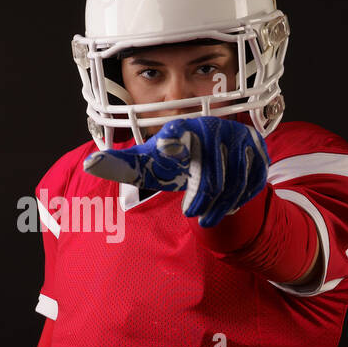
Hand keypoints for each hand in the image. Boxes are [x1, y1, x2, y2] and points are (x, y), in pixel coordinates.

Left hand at [82, 116, 268, 226]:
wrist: (210, 155)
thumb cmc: (172, 162)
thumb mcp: (146, 165)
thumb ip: (120, 164)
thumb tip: (90, 165)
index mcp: (181, 128)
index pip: (175, 135)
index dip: (171, 142)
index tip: (166, 148)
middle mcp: (212, 127)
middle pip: (210, 174)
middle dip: (200, 200)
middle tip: (190, 214)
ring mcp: (238, 137)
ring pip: (234, 181)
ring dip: (220, 206)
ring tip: (207, 219)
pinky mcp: (257, 149)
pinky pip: (254, 181)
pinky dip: (241, 199)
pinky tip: (228, 208)